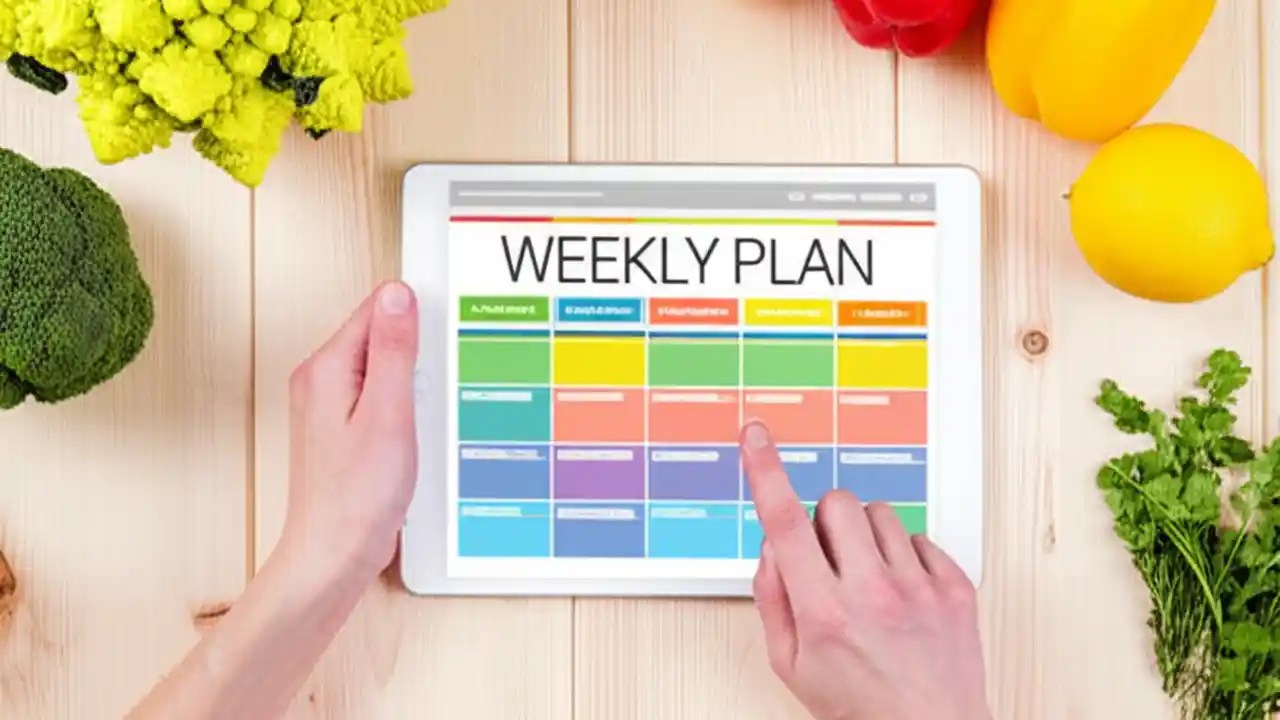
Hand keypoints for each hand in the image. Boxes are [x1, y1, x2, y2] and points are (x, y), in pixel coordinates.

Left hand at [283, 281, 419, 581]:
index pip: (376, 310)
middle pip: (379, 336)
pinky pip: (380, 397)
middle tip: (432, 388)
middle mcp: (320, 381)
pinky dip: (404, 406)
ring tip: (424, 413)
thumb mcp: (388, 414)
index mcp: (326, 369)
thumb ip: (394, 351)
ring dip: (413, 382)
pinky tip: (416, 430)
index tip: (440, 341)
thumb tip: (398, 295)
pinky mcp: (343, 430)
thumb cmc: (356, 499)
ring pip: (382, 368)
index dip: (416, 319)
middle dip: (416, 353)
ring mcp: (329, 406)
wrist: (332, 557)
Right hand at [739, 420, 990, 719]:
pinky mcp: (954, 586)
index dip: (765, 470)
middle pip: (835, 503)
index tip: (755, 436)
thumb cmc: (861, 710)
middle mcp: (872, 593)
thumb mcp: (792, 666)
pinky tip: (900, 590)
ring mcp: (918, 587)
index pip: (784, 523)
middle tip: (828, 558)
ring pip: (878, 512)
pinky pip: (919, 536)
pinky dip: (903, 555)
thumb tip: (773, 548)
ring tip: (867, 577)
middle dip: (823, 520)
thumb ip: (772, 599)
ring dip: (864, 534)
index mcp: (823, 612)